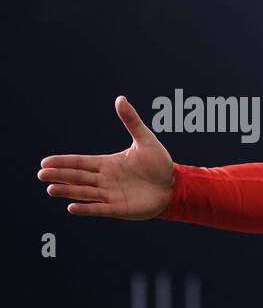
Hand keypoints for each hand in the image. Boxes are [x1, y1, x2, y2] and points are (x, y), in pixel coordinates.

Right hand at [38, 96, 173, 218]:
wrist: (175, 186)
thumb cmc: (159, 164)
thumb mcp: (145, 140)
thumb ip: (131, 121)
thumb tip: (120, 99)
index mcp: (108, 164)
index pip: (81, 162)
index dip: (63, 162)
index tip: (45, 162)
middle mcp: (105, 179)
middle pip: (77, 177)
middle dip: (59, 176)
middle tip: (41, 175)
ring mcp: (111, 194)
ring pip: (84, 192)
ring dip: (68, 191)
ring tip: (50, 189)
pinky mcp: (119, 208)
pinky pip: (99, 209)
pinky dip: (86, 209)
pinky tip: (71, 207)